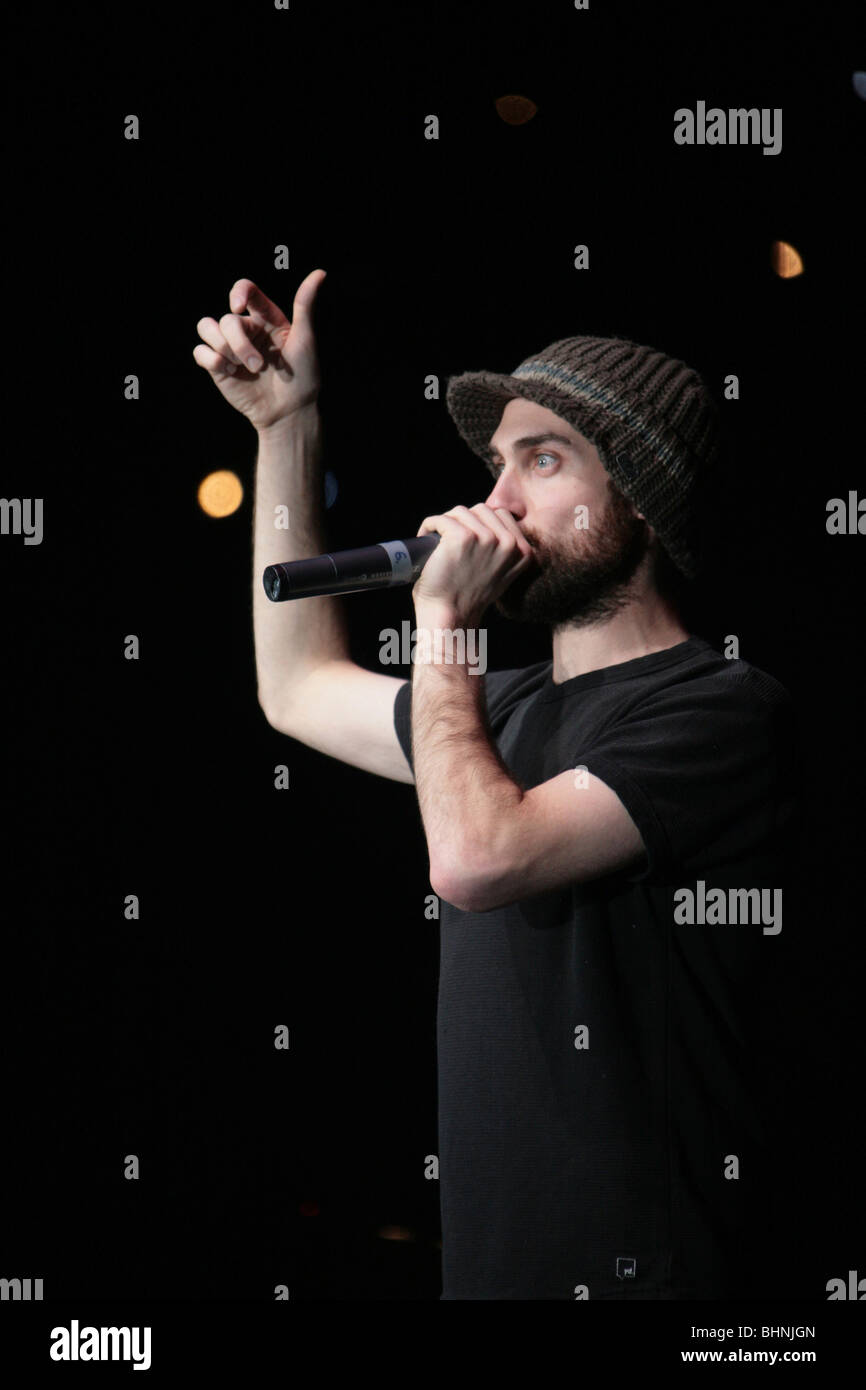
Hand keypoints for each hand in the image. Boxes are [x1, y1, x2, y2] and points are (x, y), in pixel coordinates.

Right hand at [193, 270, 326, 430]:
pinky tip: (228, 371)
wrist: (289, 412)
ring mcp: (230, 347)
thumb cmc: (302, 377)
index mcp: (266, 317)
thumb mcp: (306, 339)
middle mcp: (246, 329)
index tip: (239, 306)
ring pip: (206, 327)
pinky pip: (199, 351)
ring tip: (238, 367)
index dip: (238, 293)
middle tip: (259, 367)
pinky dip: (210, 359)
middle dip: (240, 344)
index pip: (245, 290)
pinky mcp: (217, 366)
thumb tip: (320, 272)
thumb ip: (305, 306)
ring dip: (222, 348)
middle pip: (227, 319)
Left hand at [412, 504, 534, 625]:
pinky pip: (441, 519)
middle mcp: (508, 544)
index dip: (480, 523)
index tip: (466, 537)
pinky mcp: (462, 537)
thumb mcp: (500, 575)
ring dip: (446, 523)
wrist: (450, 618)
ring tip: (437, 540)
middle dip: (463, 521)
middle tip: (449, 539)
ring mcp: (486, 538)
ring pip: (461, 512)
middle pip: (481, 509)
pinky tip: (426, 538)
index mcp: (523, 552)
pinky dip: (430, 526)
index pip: (502, 515)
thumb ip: (503, 552)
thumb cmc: (468, 599)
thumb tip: (488, 526)